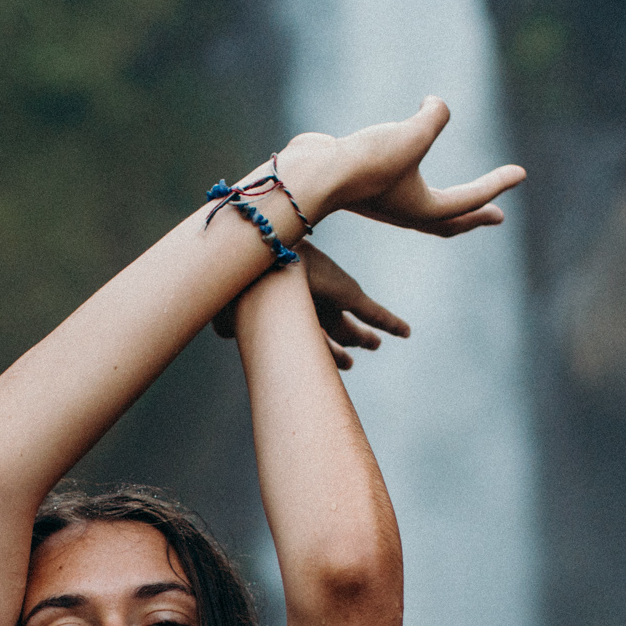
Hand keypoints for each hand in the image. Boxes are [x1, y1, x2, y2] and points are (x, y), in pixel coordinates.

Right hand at [212, 242, 408, 368]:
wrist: (264, 263)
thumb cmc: (243, 286)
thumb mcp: (230, 310)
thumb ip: (225, 322)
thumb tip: (220, 330)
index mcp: (289, 309)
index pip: (308, 336)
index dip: (316, 350)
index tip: (323, 362)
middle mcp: (312, 305)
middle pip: (331, 332)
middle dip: (342, 345)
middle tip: (350, 362)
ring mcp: (332, 300)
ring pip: (353, 329)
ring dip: (364, 338)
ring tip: (374, 344)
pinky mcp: (349, 294)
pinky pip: (376, 314)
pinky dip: (390, 323)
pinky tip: (406, 333)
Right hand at [283, 96, 523, 236]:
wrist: (310, 176)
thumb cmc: (363, 163)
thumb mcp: (410, 135)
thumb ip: (434, 117)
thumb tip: (435, 104)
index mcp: (426, 210)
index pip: (472, 198)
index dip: (498, 183)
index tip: (522, 173)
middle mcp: (406, 212)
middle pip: (449, 221)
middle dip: (474, 217)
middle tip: (497, 216)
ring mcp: (384, 201)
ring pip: (422, 208)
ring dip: (444, 204)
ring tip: (456, 195)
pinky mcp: (365, 185)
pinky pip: (399, 184)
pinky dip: (413, 178)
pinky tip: (410, 158)